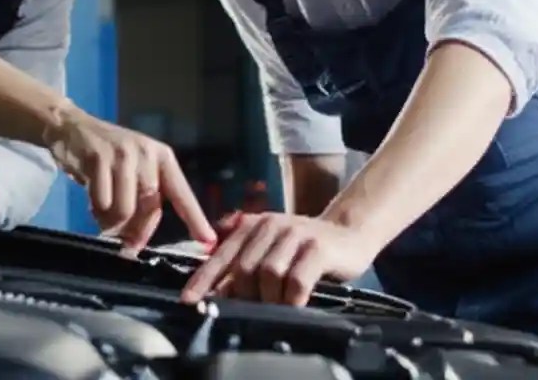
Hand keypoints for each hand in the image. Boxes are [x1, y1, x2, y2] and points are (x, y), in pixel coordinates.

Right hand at [45, 110, 215, 255]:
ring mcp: (122, 155)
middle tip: (122, 239)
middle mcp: (146, 154)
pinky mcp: (98, 159)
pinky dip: (95, 212)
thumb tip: (139, 241)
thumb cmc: (107, 154)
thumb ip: (144, 199)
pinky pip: (101, 203)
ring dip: (111, 223)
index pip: (182, 193)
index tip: (207, 240)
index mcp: (162, 157)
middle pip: (149, 209)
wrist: (72, 127)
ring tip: (103, 214)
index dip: (195, 219)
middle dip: (136, 231)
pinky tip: (92, 201)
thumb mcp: (134, 169)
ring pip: (124, 211)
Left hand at [181, 212, 376, 305]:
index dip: (204, 279)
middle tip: (250, 310)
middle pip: (243, 267)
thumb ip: (244, 261)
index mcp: (252, 225)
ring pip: (268, 273)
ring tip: (276, 307)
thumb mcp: (270, 247)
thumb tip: (217, 290)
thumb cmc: (305, 247)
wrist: (349, 232)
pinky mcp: (318, 248)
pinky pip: (297, 280)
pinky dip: (292, 298)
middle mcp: (270, 225)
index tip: (188, 299)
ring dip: (269, 298)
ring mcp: (295, 235)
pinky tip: (294, 305)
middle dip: (243, 295)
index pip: (221, 254)